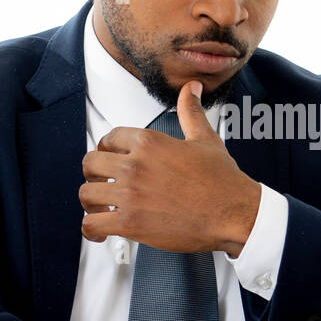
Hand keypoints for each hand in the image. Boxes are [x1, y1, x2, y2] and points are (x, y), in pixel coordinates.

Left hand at [79, 80, 261, 255]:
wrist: (234, 213)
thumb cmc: (222, 181)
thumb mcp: (204, 139)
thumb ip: (190, 111)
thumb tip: (192, 89)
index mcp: (149, 142)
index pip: (108, 138)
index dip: (107, 150)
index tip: (110, 159)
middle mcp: (135, 166)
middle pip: (90, 164)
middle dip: (94, 174)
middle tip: (103, 183)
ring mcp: (130, 195)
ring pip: (86, 194)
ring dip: (91, 202)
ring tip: (100, 208)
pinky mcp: (130, 223)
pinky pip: (92, 225)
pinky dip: (91, 230)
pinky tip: (100, 232)